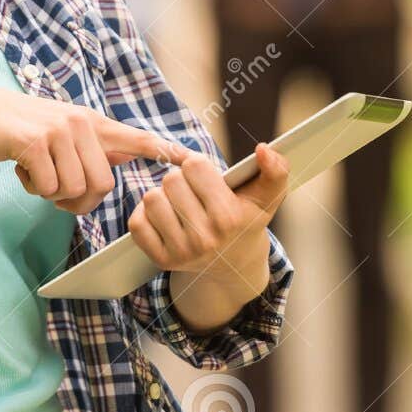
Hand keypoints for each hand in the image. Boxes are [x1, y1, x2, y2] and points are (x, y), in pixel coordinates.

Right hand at [0, 88, 187, 213]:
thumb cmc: (19, 133)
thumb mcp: (60, 135)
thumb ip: (90, 147)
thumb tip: (118, 162)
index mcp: (92, 123)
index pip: (136, 138)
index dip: (164, 150)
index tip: (192, 159)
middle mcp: (81, 122)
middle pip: (101, 187)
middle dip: (76, 200)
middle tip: (52, 186)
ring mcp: (59, 130)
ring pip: (75, 191)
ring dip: (50, 193)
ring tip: (35, 171)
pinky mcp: (36, 142)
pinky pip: (48, 187)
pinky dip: (32, 187)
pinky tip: (20, 167)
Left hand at [127, 143, 289, 279]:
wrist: (234, 262)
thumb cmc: (247, 218)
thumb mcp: (267, 196)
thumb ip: (275, 170)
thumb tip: (263, 149)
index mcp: (229, 217)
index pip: (193, 166)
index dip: (198, 167)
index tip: (208, 179)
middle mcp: (205, 238)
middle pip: (170, 180)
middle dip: (181, 180)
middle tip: (194, 193)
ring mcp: (181, 252)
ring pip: (151, 198)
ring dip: (163, 196)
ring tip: (180, 204)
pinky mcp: (161, 260)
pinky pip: (137, 222)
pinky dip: (145, 214)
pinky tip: (165, 217)